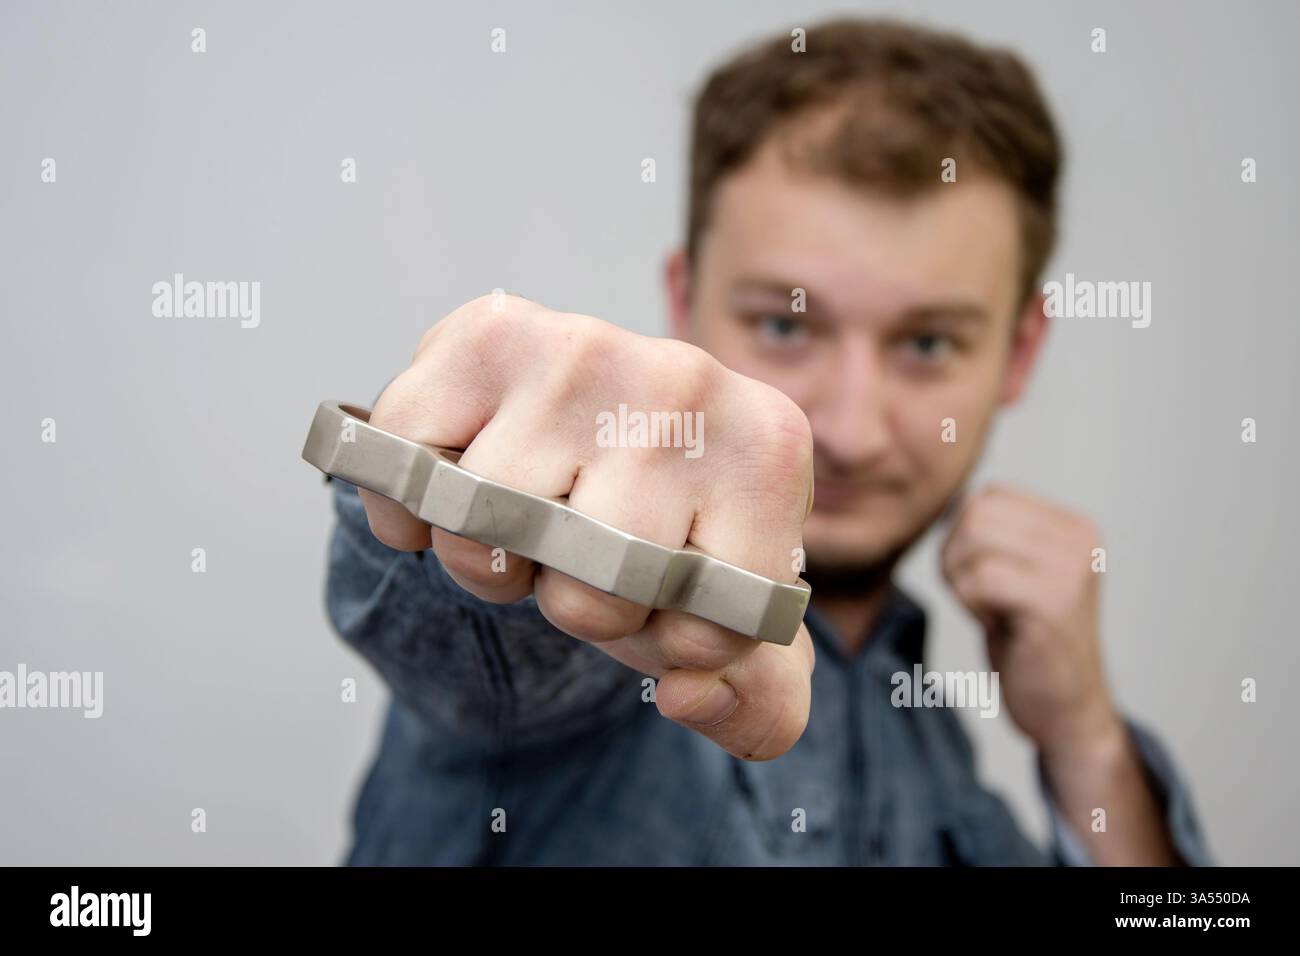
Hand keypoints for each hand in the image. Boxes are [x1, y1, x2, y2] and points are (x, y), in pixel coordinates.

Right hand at [358, 294, 815, 760]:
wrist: (599, 426)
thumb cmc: (668, 533)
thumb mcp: (732, 622)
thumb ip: (754, 706)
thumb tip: (684, 694)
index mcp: (769, 450)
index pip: (712, 621)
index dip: (675, 641)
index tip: (668, 602)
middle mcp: (688, 382)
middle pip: (598, 582)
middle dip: (579, 606)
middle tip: (586, 563)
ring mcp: (585, 347)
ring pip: (491, 524)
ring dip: (492, 559)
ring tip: (526, 528)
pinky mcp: (489, 333)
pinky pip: (409, 453)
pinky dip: (408, 507)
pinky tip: (444, 505)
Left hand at [939, 484, 1123, 759]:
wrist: (1067, 709)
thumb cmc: (1032, 643)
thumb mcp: (1019, 573)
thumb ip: (997, 534)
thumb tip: (955, 506)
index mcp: (1074, 527)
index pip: (987, 497)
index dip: (963, 537)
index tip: (984, 579)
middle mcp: (1080, 540)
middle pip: (976, 514)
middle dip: (955, 557)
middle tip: (977, 598)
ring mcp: (1071, 569)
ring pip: (974, 541)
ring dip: (962, 580)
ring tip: (989, 609)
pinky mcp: (1054, 602)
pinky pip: (980, 579)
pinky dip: (970, 602)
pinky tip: (996, 624)